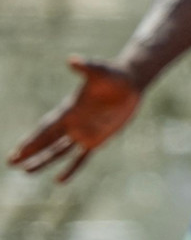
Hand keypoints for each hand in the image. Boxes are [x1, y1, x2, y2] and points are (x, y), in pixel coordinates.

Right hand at [7, 59, 142, 182]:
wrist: (130, 81)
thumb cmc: (113, 74)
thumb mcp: (100, 71)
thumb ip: (86, 67)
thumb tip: (73, 59)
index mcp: (69, 110)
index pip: (46, 129)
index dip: (31, 141)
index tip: (15, 153)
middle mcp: (73, 123)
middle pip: (47, 141)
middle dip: (30, 152)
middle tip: (11, 163)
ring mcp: (84, 132)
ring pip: (59, 151)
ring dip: (44, 161)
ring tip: (26, 172)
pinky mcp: (98, 138)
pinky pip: (81, 157)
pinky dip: (72, 168)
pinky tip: (60, 180)